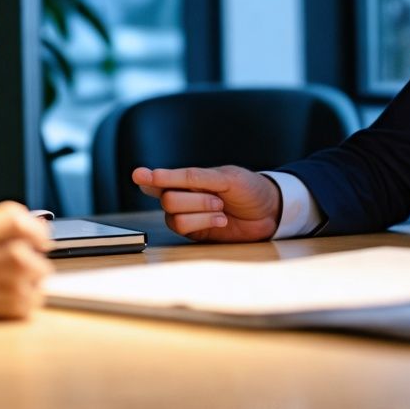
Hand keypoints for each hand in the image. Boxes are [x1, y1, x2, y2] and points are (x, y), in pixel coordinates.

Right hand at [132, 165, 280, 241]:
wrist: (271, 211)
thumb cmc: (249, 188)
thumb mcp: (224, 177)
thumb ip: (192, 177)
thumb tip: (157, 174)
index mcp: (187, 179)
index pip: (159, 178)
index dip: (147, 178)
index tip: (138, 175)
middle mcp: (183, 197)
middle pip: (167, 198)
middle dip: (195, 199)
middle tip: (217, 198)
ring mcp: (188, 216)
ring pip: (174, 216)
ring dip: (201, 212)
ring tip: (221, 210)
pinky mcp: (196, 233)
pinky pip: (186, 230)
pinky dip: (204, 223)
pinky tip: (221, 220)